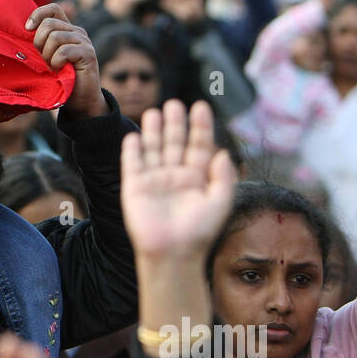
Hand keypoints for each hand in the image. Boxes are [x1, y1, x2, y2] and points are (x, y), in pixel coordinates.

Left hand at [25, 2, 103, 117]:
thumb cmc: (60, 79)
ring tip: (52, 67)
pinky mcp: (88, 53)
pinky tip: (59, 70)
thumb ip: (41, 43)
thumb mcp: (46, 57)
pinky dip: (56, 63)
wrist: (81, 101)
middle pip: (49, 24)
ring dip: (47, 56)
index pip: (53, 9)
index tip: (27, 29)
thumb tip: (24, 30)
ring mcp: (84, 42)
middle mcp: (77, 32)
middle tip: (42, 59)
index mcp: (67, 29)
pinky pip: (63, 51)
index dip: (38, 14)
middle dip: (39, 43)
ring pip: (55, 37)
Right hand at [120, 100, 236, 260]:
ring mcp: (154, 180)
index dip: (200, 127)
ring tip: (155, 111)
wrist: (173, 254)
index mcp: (197, 178)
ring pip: (154, 149)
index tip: (201, 107)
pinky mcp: (135, 187)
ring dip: (154, 131)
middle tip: (175, 104)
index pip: (199, 146)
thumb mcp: (220, 203)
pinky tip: (135, 135)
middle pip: (175, 143)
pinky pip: (132, 163)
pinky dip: (133, 149)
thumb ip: (224, 178)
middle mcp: (175, 176)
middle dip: (176, 124)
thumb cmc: (199, 233)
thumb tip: (223, 153)